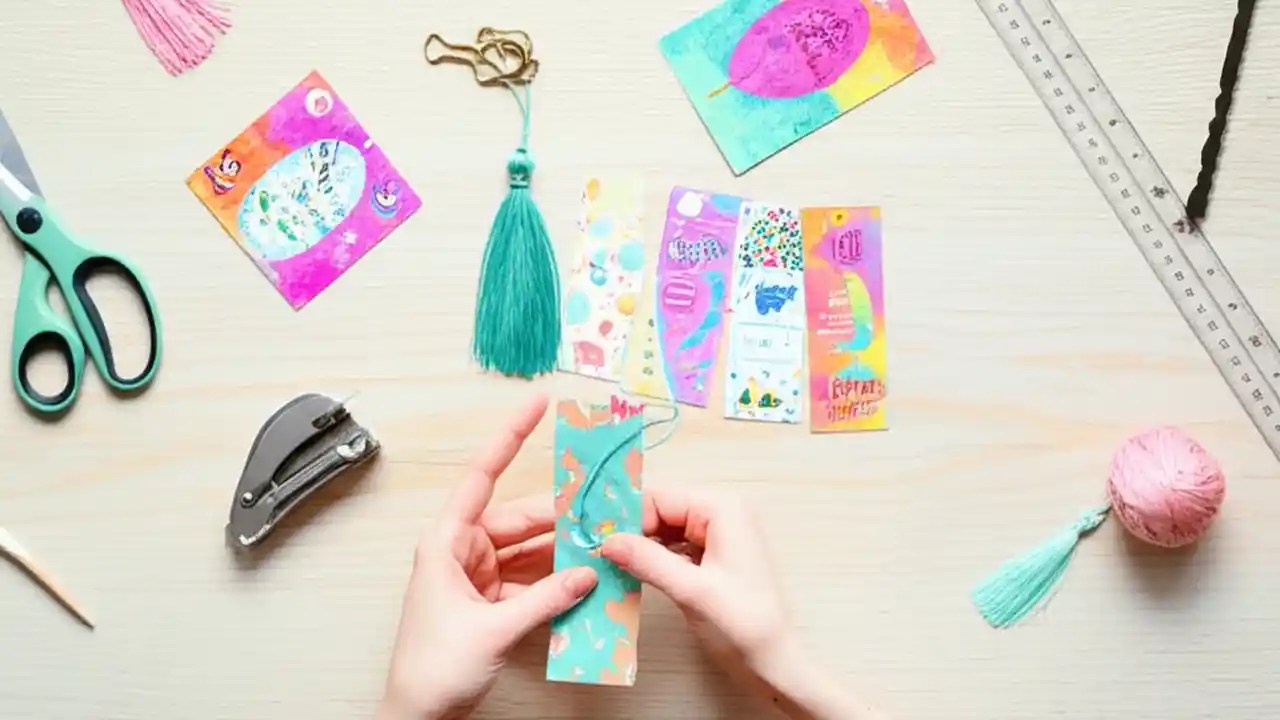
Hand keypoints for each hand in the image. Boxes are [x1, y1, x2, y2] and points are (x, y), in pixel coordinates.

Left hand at [378, 394, 597, 719]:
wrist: (418, 716)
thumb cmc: (429, 671)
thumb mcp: (493, 630)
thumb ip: (545, 599)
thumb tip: (584, 573)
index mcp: (446, 542)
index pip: (481, 476)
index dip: (510, 436)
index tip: (535, 404)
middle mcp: (461, 551)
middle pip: (520, 518)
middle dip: (561, 514)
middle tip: (600, 503)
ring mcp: (477, 575)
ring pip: (531, 549)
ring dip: (563, 549)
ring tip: (600, 542)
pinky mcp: (490, 600)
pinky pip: (531, 578)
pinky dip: (556, 579)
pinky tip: (583, 578)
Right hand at [601, 488, 882, 719]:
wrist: (775, 663)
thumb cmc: (745, 625)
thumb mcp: (692, 591)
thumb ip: (648, 561)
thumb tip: (608, 541)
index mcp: (723, 509)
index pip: (661, 496)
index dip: (628, 516)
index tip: (598, 537)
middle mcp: (722, 513)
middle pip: (660, 509)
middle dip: (630, 529)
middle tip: (597, 550)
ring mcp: (717, 535)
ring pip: (663, 528)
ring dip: (638, 544)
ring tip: (606, 561)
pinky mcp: (711, 557)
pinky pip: (672, 546)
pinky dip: (652, 557)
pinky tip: (631, 571)